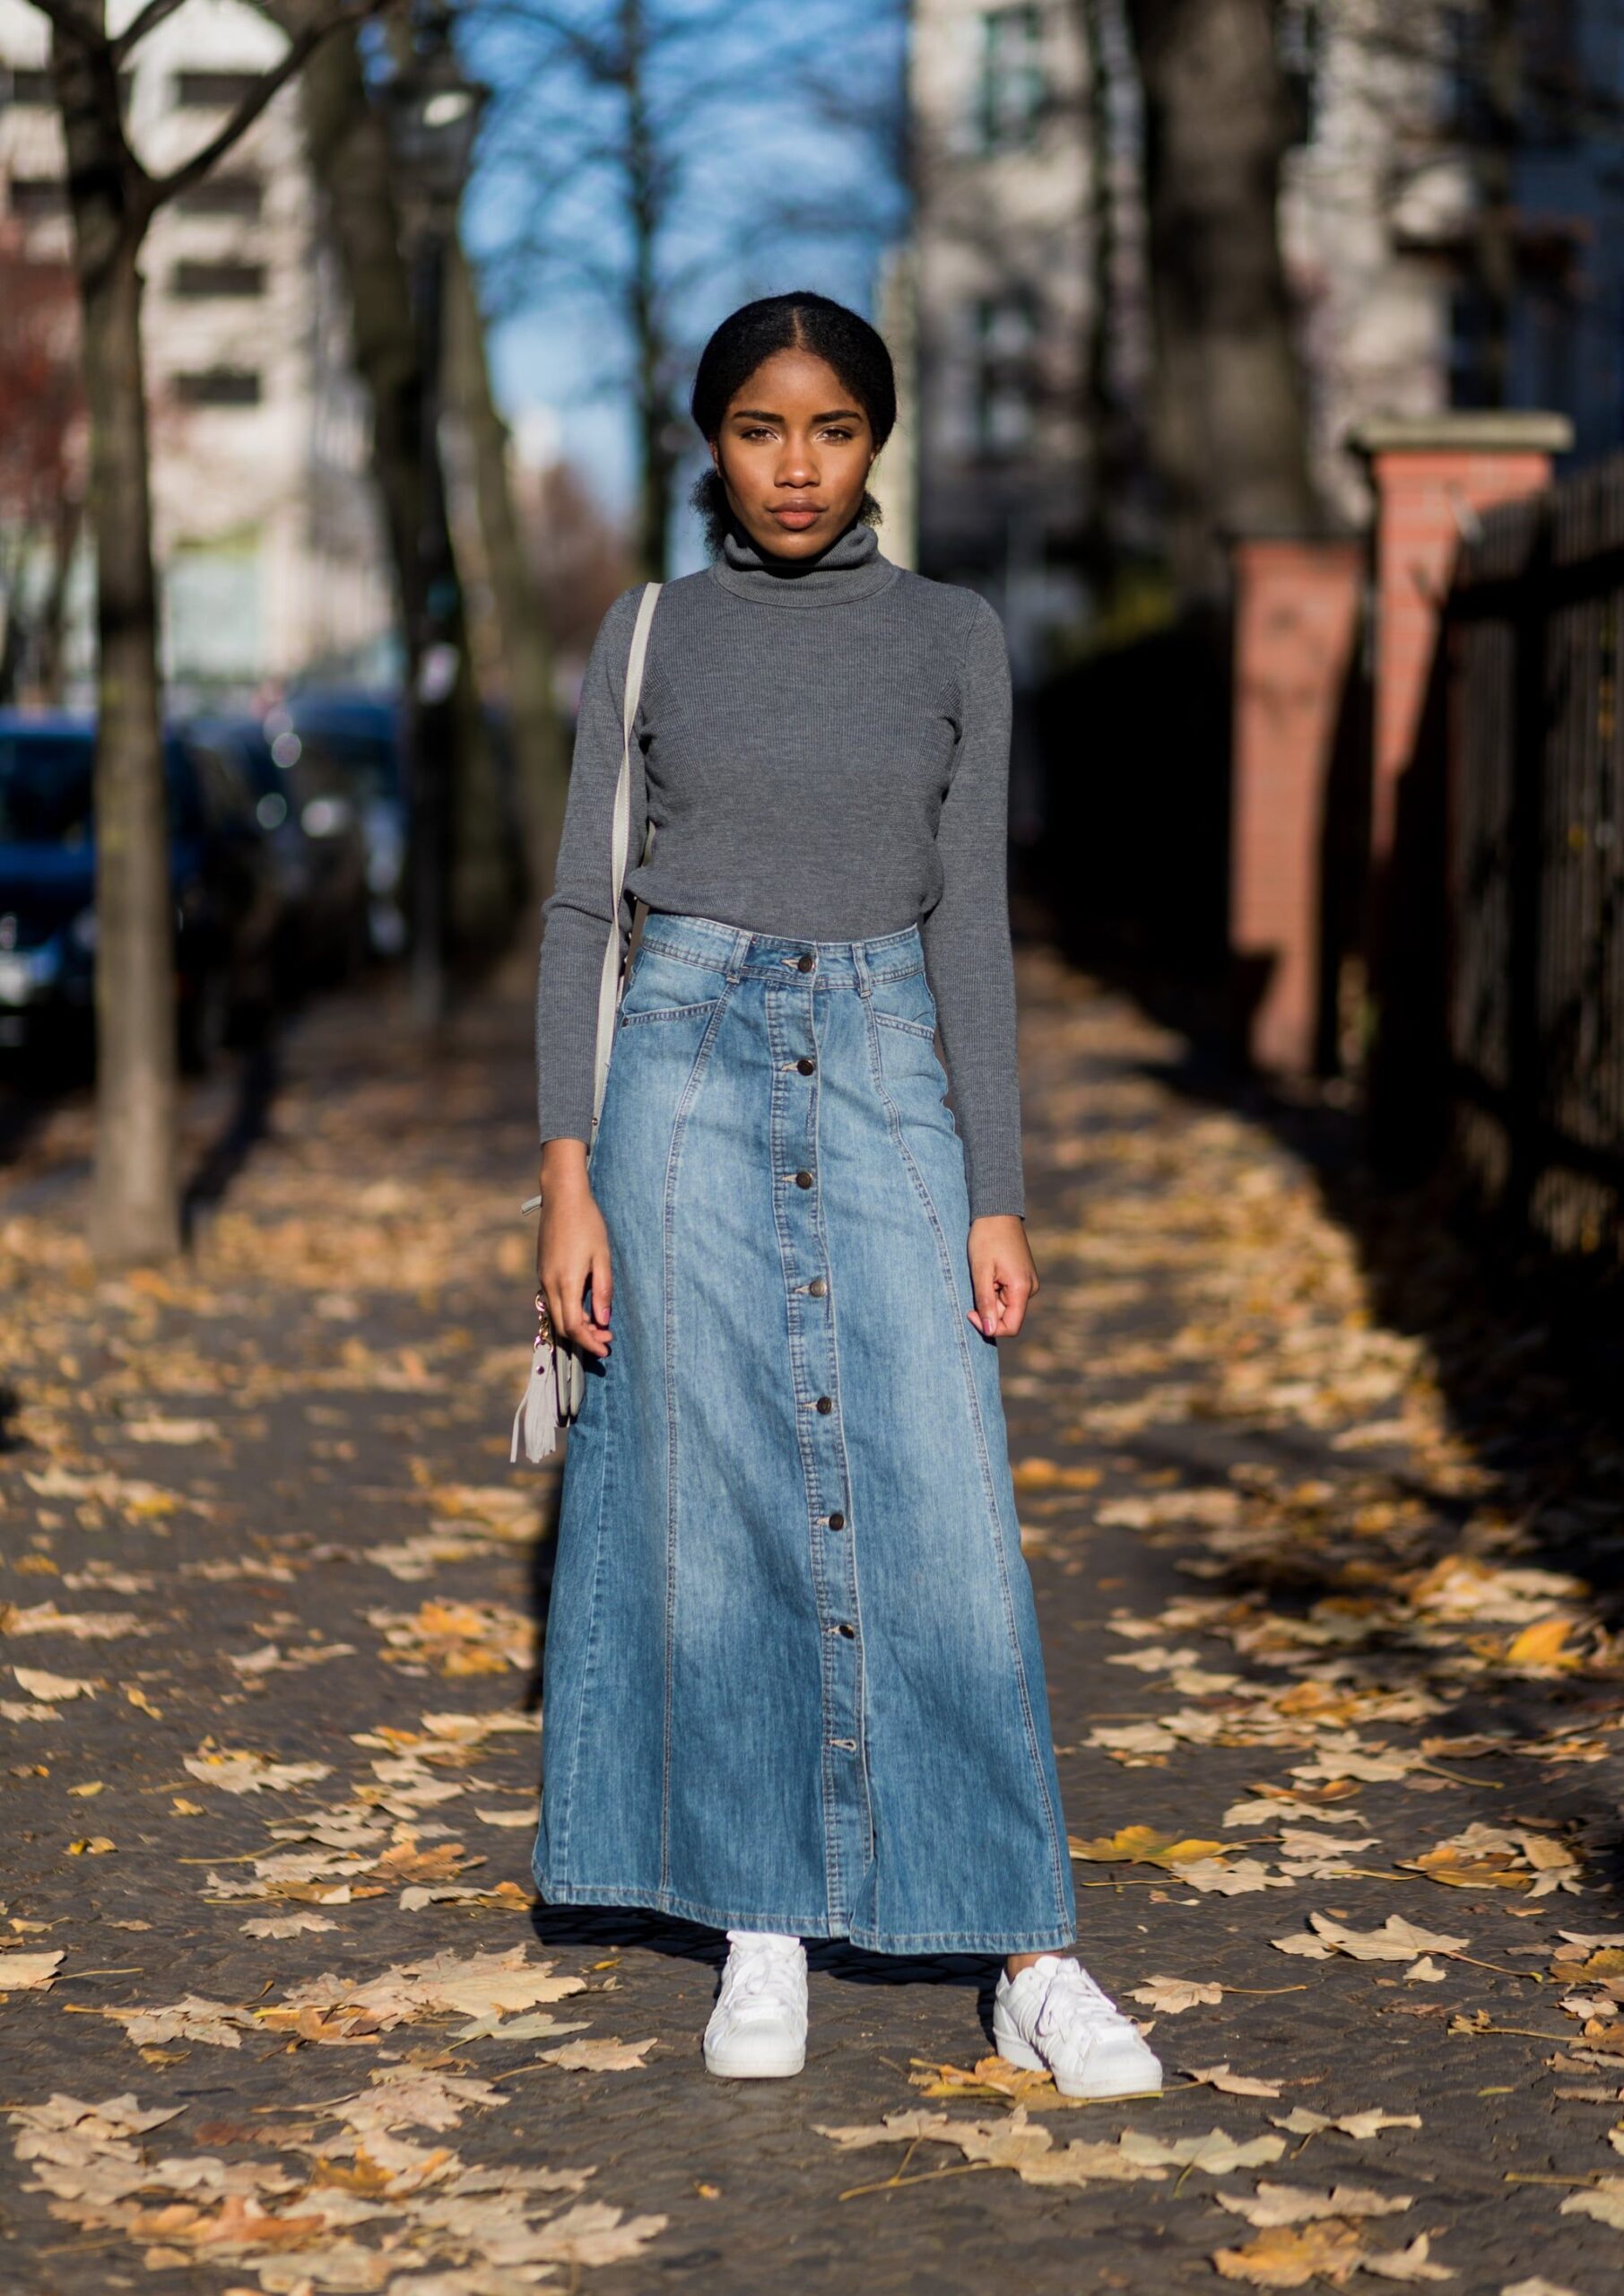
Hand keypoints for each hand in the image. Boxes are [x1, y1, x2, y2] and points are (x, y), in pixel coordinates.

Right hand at [535, 1139, 613, 1358]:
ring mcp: (543, 1277)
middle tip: (607, 1340)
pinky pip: (553, 1300)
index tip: (606, 1351)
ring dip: (576, 1325)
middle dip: (584, 1338)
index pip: (574, 1326)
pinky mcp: (543, 1270)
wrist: (562, 1197)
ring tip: (600, 1325)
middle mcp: (549, 1283)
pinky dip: (568, 1311)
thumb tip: (603, 1321)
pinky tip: (586, 1307)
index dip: (589, 1342)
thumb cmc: (588, 1223)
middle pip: (562, 1325)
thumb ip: (603, 1290)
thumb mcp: (602, 1257)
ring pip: (555, 1314)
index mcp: (565, 1282)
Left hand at [967, 1215, 1037, 1339]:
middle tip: (975, 1286)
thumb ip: (985, 1302)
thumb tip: (989, 1330)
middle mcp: (1030, 1288)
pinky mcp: (1023, 1276)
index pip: (1011, 1327)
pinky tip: (988, 1273)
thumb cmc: (986, 1238)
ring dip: (990, 1298)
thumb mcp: (980, 1271)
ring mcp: (1028, 1282)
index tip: (970, 1312)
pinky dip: (995, 1290)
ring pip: (1007, 1306)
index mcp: (1022, 1288)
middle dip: (988, 1309)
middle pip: (1008, 1316)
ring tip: (983, 1275)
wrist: (997, 1211)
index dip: (990, 1327)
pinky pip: (1008, 1294)